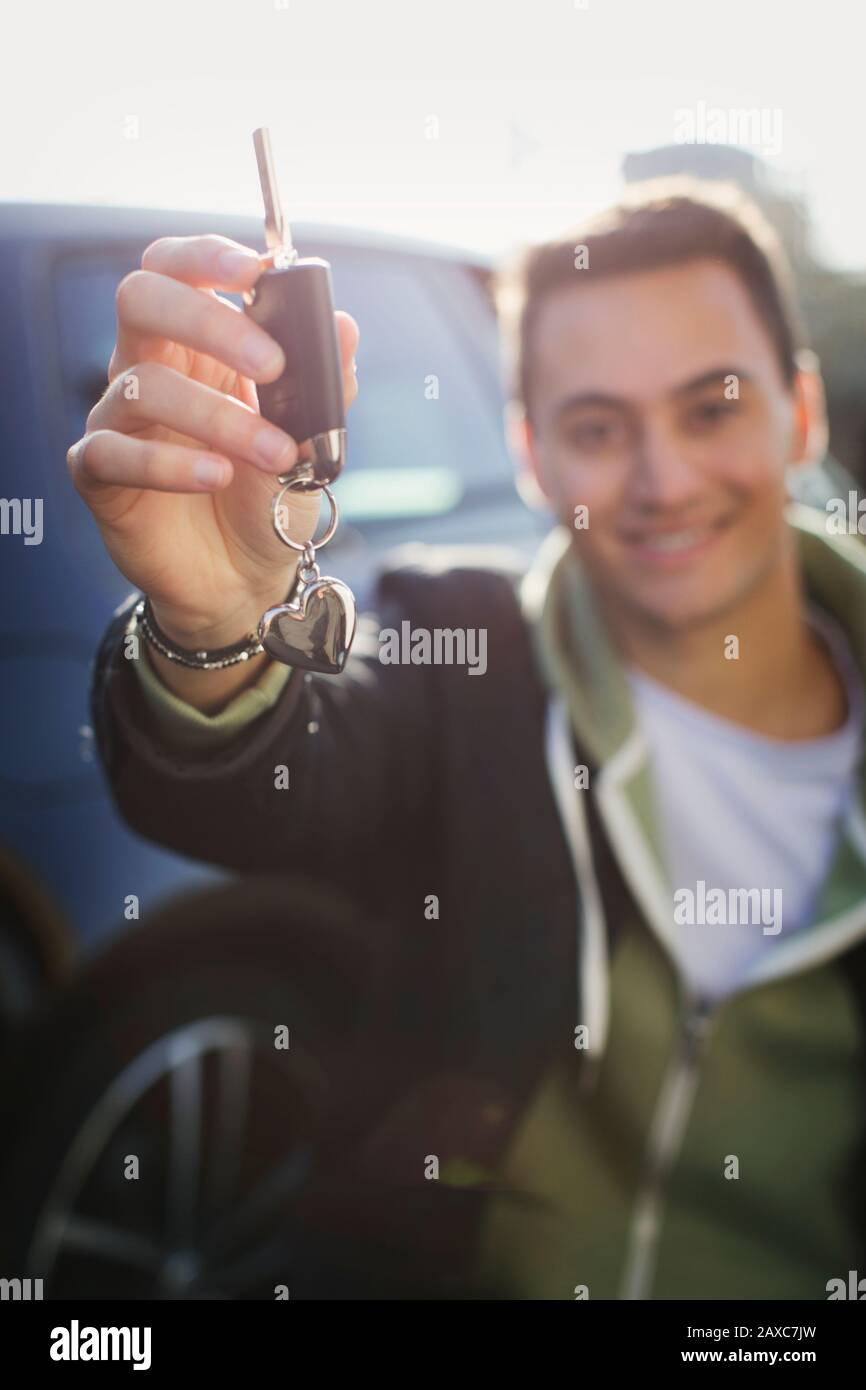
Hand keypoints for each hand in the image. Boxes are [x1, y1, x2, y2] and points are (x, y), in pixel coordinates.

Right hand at [68, 233, 358, 654]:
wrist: (247, 578)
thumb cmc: (267, 497)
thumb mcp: (310, 440)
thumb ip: (325, 384)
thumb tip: (342, 325)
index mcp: (195, 344)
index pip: (177, 268)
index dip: (209, 256)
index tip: (260, 270)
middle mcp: (148, 368)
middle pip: (141, 298)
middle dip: (209, 320)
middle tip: (272, 366)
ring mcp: (118, 421)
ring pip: (142, 384)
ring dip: (219, 416)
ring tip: (274, 454)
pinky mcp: (100, 476)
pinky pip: (113, 454)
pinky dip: (171, 464)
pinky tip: (217, 477)